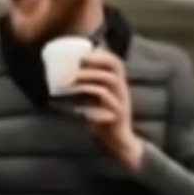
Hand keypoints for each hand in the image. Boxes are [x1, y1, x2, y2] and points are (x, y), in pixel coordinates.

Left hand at [71, 49, 143, 170]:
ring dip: (90, 75)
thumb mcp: (97, 101)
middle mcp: (122, 89)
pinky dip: (90, 93)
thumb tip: (71, 77)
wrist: (119, 142)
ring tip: (74, 77)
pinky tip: (78, 94)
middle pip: (115, 65)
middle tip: (79, 59)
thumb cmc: (105, 121)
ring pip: (110, 79)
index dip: (100, 54)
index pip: (114, 62)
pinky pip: (105, 98)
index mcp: (118, 85)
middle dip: (97, 59)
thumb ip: (89, 88)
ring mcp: (121, 100)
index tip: (82, 52)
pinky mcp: (117, 112)